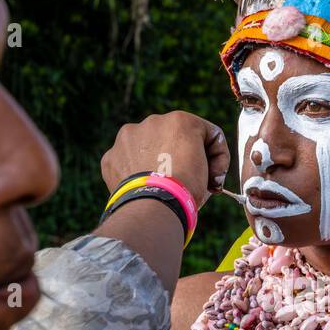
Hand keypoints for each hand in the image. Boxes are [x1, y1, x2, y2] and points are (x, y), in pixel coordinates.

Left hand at [100, 111, 230, 209]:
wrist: (152, 208)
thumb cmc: (186, 190)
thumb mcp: (209, 171)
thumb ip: (200, 160)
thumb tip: (189, 166)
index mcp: (181, 121)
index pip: (208, 135)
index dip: (217, 159)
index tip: (214, 182)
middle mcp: (152, 121)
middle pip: (175, 139)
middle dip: (182, 158)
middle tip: (187, 183)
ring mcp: (128, 137)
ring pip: (148, 148)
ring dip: (156, 162)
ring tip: (162, 186)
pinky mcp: (112, 155)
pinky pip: (128, 162)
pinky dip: (135, 173)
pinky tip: (144, 189)